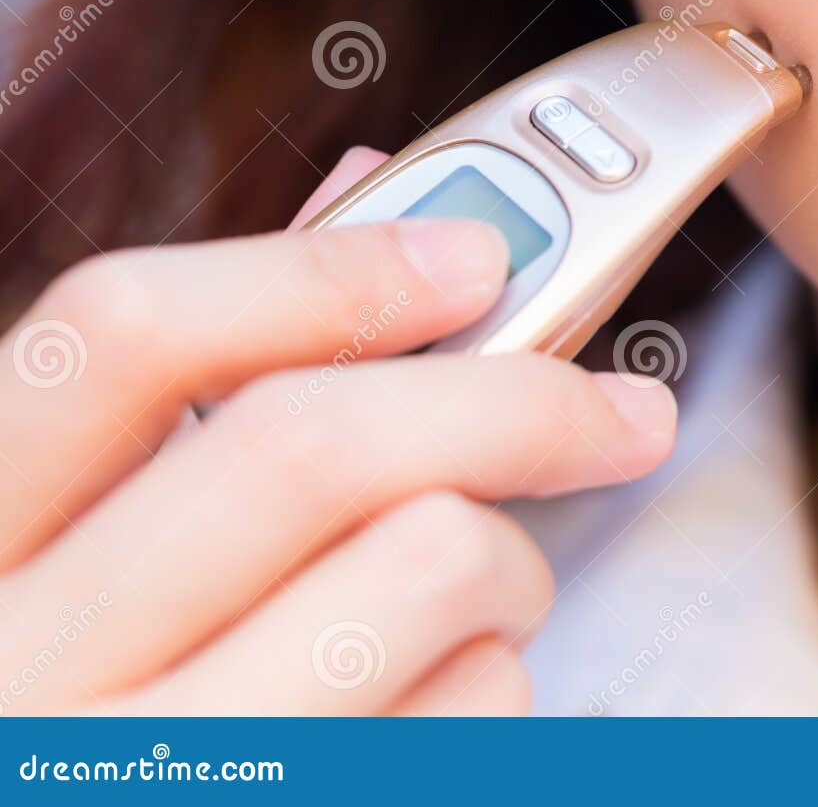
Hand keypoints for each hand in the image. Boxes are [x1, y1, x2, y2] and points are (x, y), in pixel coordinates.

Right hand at [0, 147, 675, 714]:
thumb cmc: (106, 693)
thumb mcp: (100, 532)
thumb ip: (219, 378)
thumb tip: (390, 211)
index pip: (128, 336)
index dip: (325, 270)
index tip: (475, 257)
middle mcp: (31, 663)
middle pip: (315, 446)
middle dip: (513, 403)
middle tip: (614, 414)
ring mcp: (152, 772)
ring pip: (432, 570)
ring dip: (514, 564)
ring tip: (489, 594)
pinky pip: (476, 710)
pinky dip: (499, 683)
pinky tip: (437, 700)